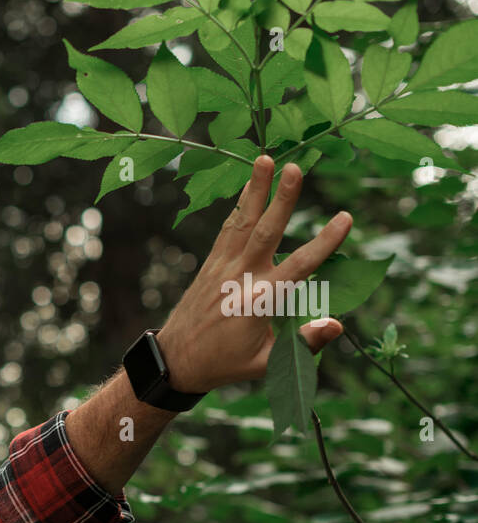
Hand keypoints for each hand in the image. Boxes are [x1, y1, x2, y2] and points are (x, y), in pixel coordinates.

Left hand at [155, 155, 351, 393]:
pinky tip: (247, 186)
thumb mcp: (266, 364)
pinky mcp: (210, 265)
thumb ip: (304, 345)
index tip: (345, 218)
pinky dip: (238, 207)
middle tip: (294, 167)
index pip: (299, 267)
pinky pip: (227, 231)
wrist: (176, 361)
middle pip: (265, 232)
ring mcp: (222, 268)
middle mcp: (240, 278)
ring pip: (242, 223)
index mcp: (259, 302)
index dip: (323, 243)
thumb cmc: (225, 365)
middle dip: (281, 199)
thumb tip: (337, 325)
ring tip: (264, 157)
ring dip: (254, 190)